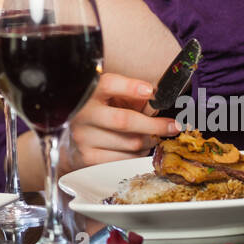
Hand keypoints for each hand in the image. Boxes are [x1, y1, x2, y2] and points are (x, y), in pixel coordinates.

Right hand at [61, 72, 181, 174]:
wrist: (71, 138)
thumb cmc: (100, 112)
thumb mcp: (111, 97)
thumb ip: (131, 96)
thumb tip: (159, 99)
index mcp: (90, 92)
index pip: (108, 85)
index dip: (130, 87)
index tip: (150, 91)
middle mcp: (83, 113)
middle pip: (124, 121)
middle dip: (154, 125)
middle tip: (172, 126)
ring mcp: (84, 137)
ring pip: (130, 143)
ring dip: (148, 141)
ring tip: (151, 137)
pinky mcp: (88, 157)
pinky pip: (124, 159)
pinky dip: (137, 155)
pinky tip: (138, 148)